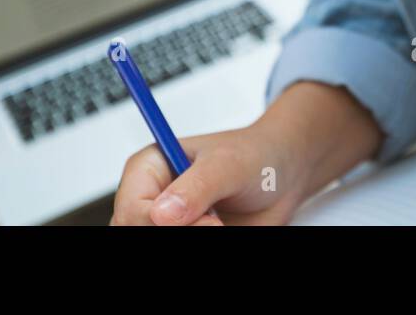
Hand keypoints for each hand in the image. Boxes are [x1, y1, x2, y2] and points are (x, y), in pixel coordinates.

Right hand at [110, 81, 382, 225]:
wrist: (284, 174)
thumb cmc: (254, 156)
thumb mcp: (229, 163)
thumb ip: (197, 186)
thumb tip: (160, 214)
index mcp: (147, 170)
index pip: (131, 210)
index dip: (161, 223)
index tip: (210, 222)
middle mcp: (149, 202)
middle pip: (137, 233)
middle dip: (183, 233)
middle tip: (219, 224)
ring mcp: (165, 225)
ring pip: (157, 248)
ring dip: (196, 237)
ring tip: (223, 223)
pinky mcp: (184, 238)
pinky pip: (180, 259)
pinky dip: (210, 243)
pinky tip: (226, 227)